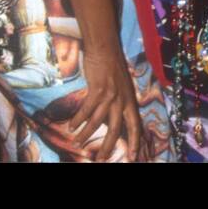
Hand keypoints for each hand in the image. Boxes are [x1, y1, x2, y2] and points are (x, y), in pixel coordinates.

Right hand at [72, 46, 144, 161]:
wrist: (106, 49)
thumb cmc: (113, 68)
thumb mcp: (123, 87)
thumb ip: (120, 103)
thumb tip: (113, 119)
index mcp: (130, 100)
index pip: (135, 125)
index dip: (135, 141)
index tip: (133, 156)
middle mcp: (122, 100)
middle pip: (116, 129)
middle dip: (108, 146)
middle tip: (102, 159)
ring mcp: (110, 95)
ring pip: (97, 122)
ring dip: (86, 134)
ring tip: (78, 142)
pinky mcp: (98, 90)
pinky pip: (86, 110)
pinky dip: (78, 120)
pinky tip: (72, 126)